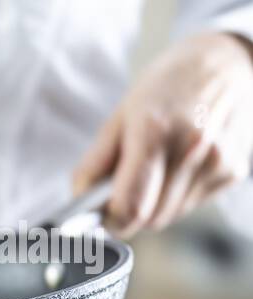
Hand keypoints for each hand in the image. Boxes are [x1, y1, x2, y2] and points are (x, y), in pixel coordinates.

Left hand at [74, 31, 252, 236]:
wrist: (225, 63)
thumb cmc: (166, 88)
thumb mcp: (119, 117)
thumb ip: (94, 164)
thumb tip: (79, 202)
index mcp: (154, 133)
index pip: (131, 208)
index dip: (111, 221)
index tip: (103, 216)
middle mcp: (191, 150)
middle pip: (150, 219)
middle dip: (131, 213)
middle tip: (126, 187)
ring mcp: (218, 162)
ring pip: (171, 217)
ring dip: (155, 205)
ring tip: (157, 168)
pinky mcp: (234, 172)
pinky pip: (193, 205)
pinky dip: (178, 196)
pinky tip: (181, 164)